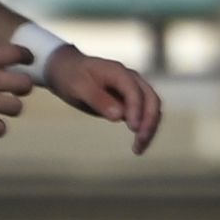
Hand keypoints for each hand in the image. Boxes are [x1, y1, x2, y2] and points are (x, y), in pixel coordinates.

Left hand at [41, 46, 165, 152]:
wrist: (67, 70)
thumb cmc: (71, 77)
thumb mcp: (78, 87)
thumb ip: (98, 100)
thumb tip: (119, 116)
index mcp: (119, 72)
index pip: (135, 91)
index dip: (137, 109)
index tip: (133, 129)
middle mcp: (132, 80)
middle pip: (151, 100)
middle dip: (149, 122)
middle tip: (140, 143)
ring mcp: (133, 90)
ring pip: (152, 109)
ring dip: (150, 128)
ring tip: (138, 149)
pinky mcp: (131, 101)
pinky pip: (144, 115)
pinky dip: (144, 129)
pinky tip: (137, 144)